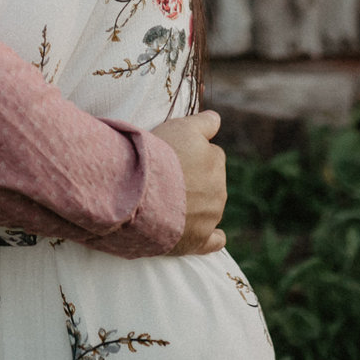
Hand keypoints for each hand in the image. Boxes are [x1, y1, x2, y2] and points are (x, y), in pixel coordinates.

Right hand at [152, 110, 228, 255]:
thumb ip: (204, 122)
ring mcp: (210, 217)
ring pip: (209, 208)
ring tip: (167, 203)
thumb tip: (217, 119)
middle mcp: (218, 189)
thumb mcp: (181, 127)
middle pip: (210, 182)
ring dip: (196, 205)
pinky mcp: (199, 240)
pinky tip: (211, 237)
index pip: (211, 155)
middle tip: (167, 179)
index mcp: (215, 161)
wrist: (140, 193)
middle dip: (195, 181)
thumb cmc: (158, 156)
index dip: (192, 156)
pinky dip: (213, 238)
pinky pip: (214, 241)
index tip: (174, 157)